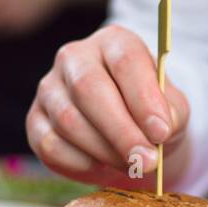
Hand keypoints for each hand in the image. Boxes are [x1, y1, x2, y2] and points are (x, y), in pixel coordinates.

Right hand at [26, 23, 191, 188]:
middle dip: (120, 131)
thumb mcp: (172, 110)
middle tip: (146, 161)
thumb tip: (158, 129)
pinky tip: (102, 165)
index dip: (143, 98)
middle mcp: (75, 56)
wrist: (127, 133)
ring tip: (132, 165)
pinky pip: (51, 144)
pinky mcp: (35, 120)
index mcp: (114, 41)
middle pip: (89, 88)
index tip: (161, 132)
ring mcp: (49, 87)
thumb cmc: (150, 114)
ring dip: (104, 150)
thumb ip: (171, 114)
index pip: (125, 60)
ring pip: (68, 119)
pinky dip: (80, 162)